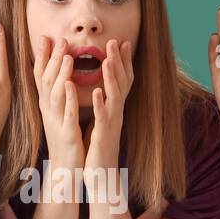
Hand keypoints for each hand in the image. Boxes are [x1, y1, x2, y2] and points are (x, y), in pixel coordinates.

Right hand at [32, 34, 82, 167]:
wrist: (65, 171)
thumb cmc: (64, 141)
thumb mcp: (58, 115)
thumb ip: (57, 96)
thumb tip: (58, 77)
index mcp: (47, 105)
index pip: (40, 76)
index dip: (41, 56)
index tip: (45, 36)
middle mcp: (48, 111)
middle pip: (47, 80)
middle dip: (52, 58)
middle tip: (58, 38)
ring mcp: (56, 122)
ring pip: (56, 94)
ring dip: (60, 73)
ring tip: (66, 54)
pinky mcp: (67, 134)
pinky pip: (68, 113)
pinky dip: (69, 98)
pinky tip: (71, 84)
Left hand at [85, 38, 132, 172]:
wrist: (102, 177)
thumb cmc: (99, 149)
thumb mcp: (102, 123)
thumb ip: (104, 105)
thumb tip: (102, 89)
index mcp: (114, 109)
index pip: (122, 81)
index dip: (123, 61)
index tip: (123, 41)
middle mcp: (116, 113)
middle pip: (122, 83)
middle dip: (119, 62)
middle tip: (116, 41)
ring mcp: (112, 124)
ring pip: (114, 97)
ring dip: (112, 77)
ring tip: (107, 59)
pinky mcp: (103, 136)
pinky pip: (103, 117)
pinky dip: (100, 103)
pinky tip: (96, 91)